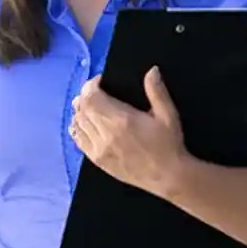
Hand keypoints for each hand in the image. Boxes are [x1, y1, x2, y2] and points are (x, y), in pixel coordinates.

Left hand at [70, 66, 191, 196]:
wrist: (169, 177)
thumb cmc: (169, 144)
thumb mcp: (168, 115)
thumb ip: (157, 91)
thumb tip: (151, 70)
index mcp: (120, 120)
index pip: (91, 97)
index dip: (91, 85)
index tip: (100, 81)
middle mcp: (105, 134)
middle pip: (81, 108)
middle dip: (85, 96)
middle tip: (94, 91)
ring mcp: (98, 149)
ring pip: (77, 123)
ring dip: (80, 111)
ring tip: (89, 105)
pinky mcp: (97, 160)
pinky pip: (78, 140)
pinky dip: (77, 128)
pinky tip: (84, 123)